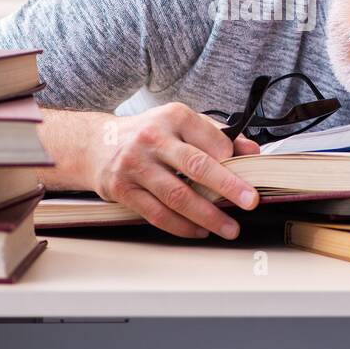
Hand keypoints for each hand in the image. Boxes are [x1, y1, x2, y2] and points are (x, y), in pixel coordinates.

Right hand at [87, 103, 260, 239]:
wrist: (97, 143)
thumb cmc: (149, 134)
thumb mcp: (182, 123)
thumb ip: (217, 135)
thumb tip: (252, 151)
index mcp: (174, 117)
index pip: (212, 140)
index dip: (234, 161)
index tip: (251, 177)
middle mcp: (153, 138)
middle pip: (196, 166)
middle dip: (228, 187)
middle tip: (250, 202)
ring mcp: (136, 165)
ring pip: (177, 196)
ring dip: (207, 216)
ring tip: (229, 228)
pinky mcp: (123, 189)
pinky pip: (157, 214)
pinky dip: (182, 226)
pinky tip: (200, 231)